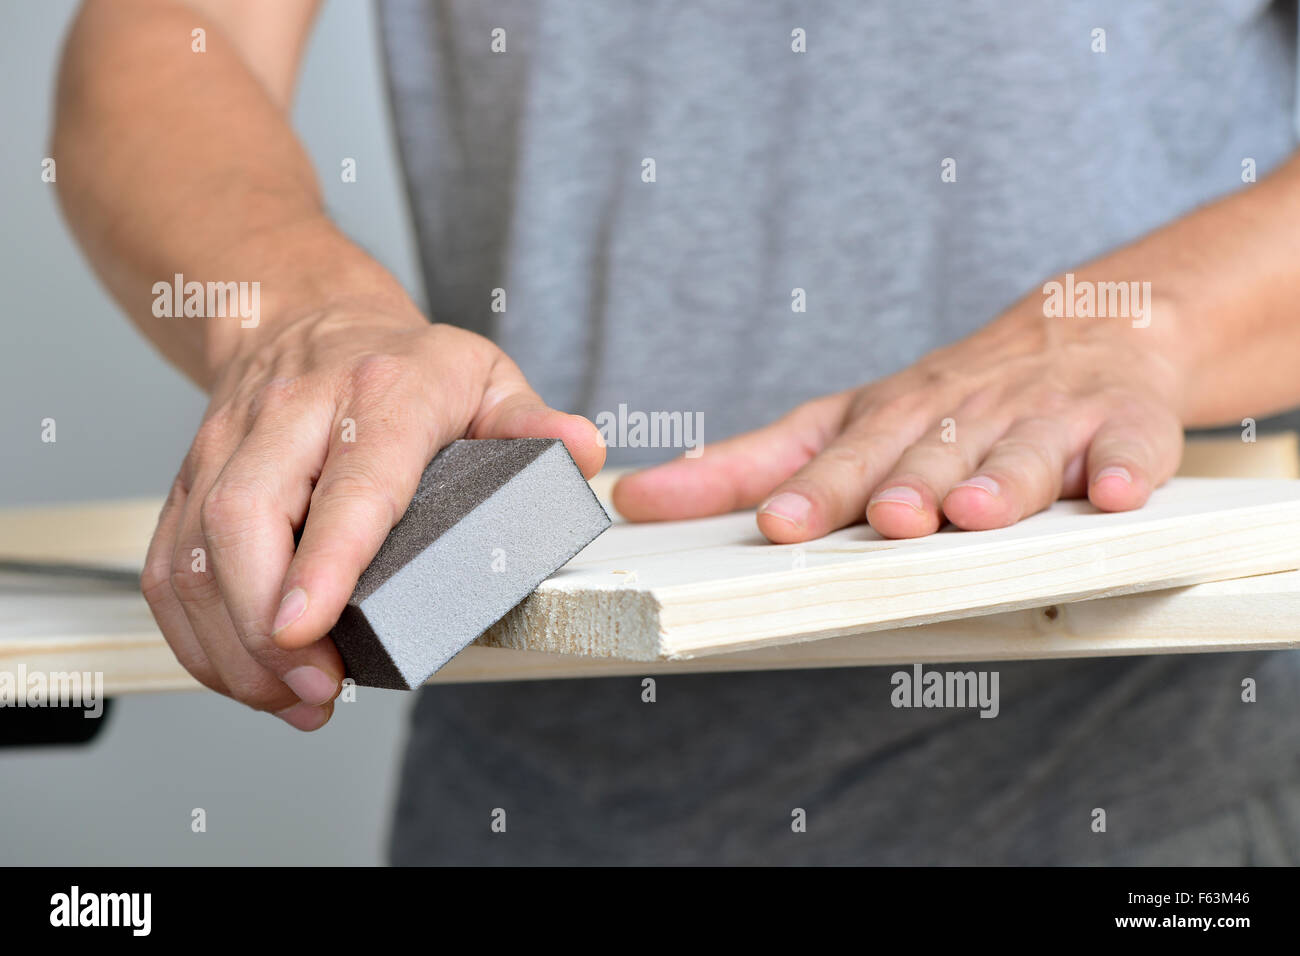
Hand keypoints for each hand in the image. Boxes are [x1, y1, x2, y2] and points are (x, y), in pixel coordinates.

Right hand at [140, 303, 604, 728]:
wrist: (308, 317)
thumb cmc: (405, 365)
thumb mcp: (488, 377)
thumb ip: (532, 423)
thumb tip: (580, 451)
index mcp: (379, 394)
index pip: (349, 482)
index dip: (323, 559)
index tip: (307, 628)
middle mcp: (292, 415)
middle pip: (243, 518)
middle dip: (263, 622)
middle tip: (318, 688)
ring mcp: (230, 446)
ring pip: (194, 550)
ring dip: (230, 643)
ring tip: (291, 698)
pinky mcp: (192, 480)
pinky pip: (170, 565)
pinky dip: (197, 634)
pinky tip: (246, 675)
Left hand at [613, 288, 1185, 542]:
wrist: (1087, 325)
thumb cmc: (946, 398)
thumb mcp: (841, 422)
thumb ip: (745, 465)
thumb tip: (639, 498)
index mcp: (890, 419)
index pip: (843, 459)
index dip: (813, 493)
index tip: (779, 524)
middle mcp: (961, 415)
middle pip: (929, 456)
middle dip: (904, 487)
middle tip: (885, 518)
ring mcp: (1045, 418)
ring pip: (1021, 456)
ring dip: (999, 483)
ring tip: (974, 511)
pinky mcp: (1122, 424)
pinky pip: (1131, 447)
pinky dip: (1127, 468)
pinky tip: (1116, 493)